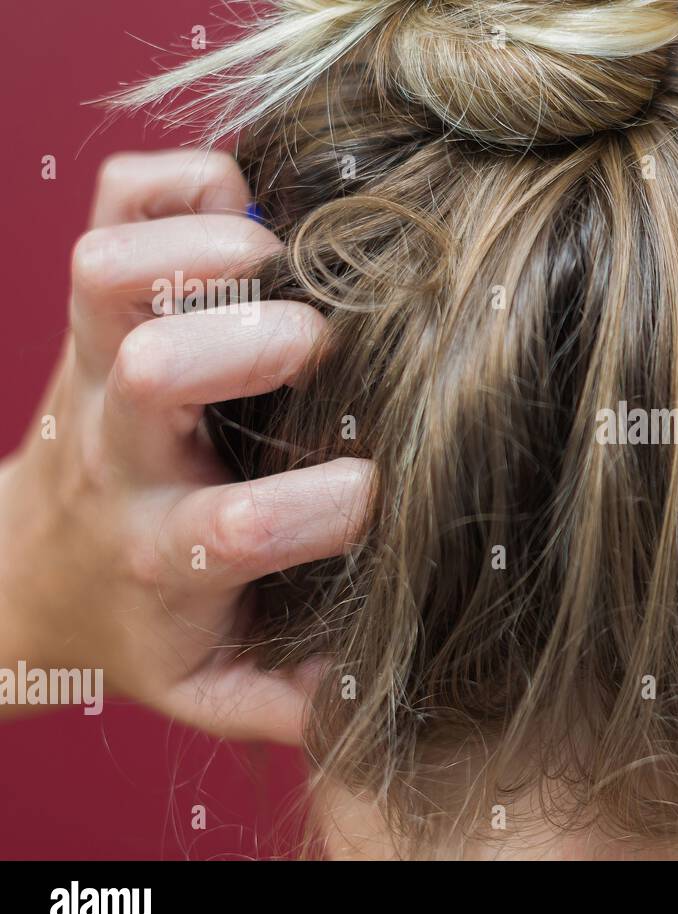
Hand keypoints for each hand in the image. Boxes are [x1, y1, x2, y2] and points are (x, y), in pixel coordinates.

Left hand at [0, 150, 370, 742]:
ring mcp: (93, 369)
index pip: (240, 529)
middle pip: (155, 370)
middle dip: (257, 341)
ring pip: (112, 270)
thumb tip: (376, 689)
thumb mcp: (210, 690)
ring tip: (276, 263)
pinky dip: (180, 182)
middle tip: (319, 347)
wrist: (25, 576)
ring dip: (207, 244)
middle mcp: (121, 452)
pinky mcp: (90, 312)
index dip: (328, 504)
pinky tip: (241, 211)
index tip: (374, 492)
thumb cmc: (138, 624)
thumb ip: (291, 701)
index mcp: (165, 553)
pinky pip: (112, 206)